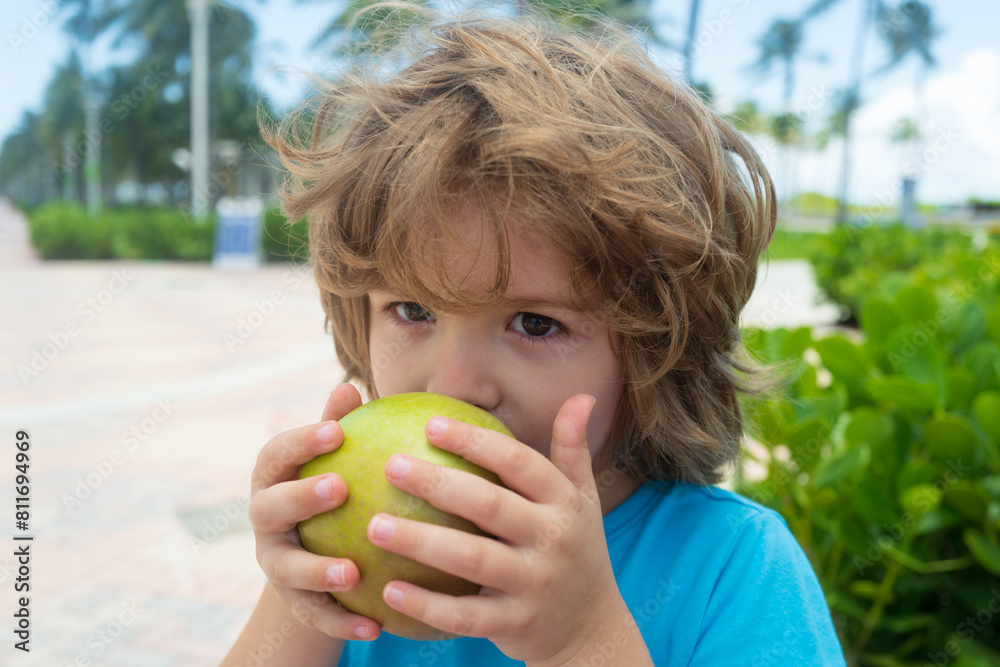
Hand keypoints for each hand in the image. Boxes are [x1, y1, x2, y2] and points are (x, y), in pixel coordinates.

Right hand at [248, 383, 381, 640]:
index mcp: (272, 479)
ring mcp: (274, 562)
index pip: (276, 455)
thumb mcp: (332, 458)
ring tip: (352, 572)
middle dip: (300, 497)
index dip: (301, 441)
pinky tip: (375, 626)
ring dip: (317, 569)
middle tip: (339, 487)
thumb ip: (336, 426)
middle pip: (269, 508)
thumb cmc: (330, 489)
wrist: (312, 553)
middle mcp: (265, 520)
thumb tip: (349, 387)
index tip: (336, 430)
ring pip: (286, 568)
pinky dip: (342, 621)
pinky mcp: (292, 602)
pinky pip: (315, 615)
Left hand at [364, 394, 643, 663]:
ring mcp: (535, 585)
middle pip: (490, 505)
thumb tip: (580, 395)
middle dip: (438, 483)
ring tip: (374, 525)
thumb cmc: (576, 549)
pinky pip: (465, 615)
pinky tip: (388, 590)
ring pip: (472, 559)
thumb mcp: (583, 499)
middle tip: (390, 465)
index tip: (429, 424)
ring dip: (420, 543)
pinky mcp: (515, 624)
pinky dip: (426, 605)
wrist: (591, 627)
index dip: (476, 442)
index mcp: (564, 502)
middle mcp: (553, 540)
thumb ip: (572, 449)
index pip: (519, 462)